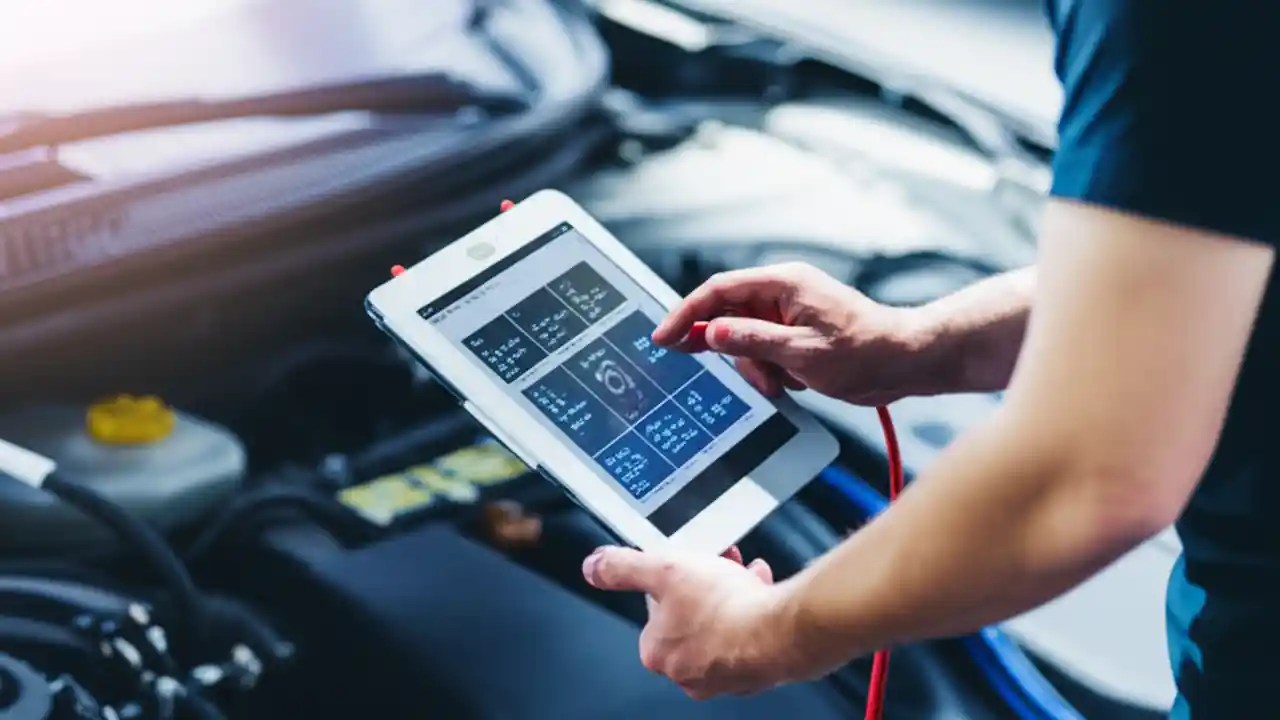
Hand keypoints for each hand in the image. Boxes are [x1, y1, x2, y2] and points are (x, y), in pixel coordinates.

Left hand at [582, 546, 802, 699]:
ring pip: (722, 624)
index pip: (654, 608)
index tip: (684, 566)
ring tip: (742, 573)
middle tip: (716, 567)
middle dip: (704, 586)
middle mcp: (688, 671)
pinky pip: (749, 633)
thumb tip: (594, 567)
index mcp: (658, 651)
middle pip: (689, 615)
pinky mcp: (755, 670)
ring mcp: (724, 674)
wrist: (780, 632)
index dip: (669, 579)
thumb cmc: (725, 610)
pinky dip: (753, 610)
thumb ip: (624, 568)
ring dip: (731, 595)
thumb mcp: (664, 570)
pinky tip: (761, 589)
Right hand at [653, 262, 924, 404]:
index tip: (664, 337)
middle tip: (696, 360)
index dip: (686, 313)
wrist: (906, 361)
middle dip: (723, 346)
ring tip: (779, 383)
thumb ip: (753, 341)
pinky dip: (769, 370)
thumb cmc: (866, 350)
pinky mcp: (796, 335)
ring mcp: (789, 314)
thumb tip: (712, 333)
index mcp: (783, 284)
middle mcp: (783, 294)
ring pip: (744, 339)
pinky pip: (764, 351)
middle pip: (727, 314)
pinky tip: (792, 381)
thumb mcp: (802, 352)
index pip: (718, 291)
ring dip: (753, 366)